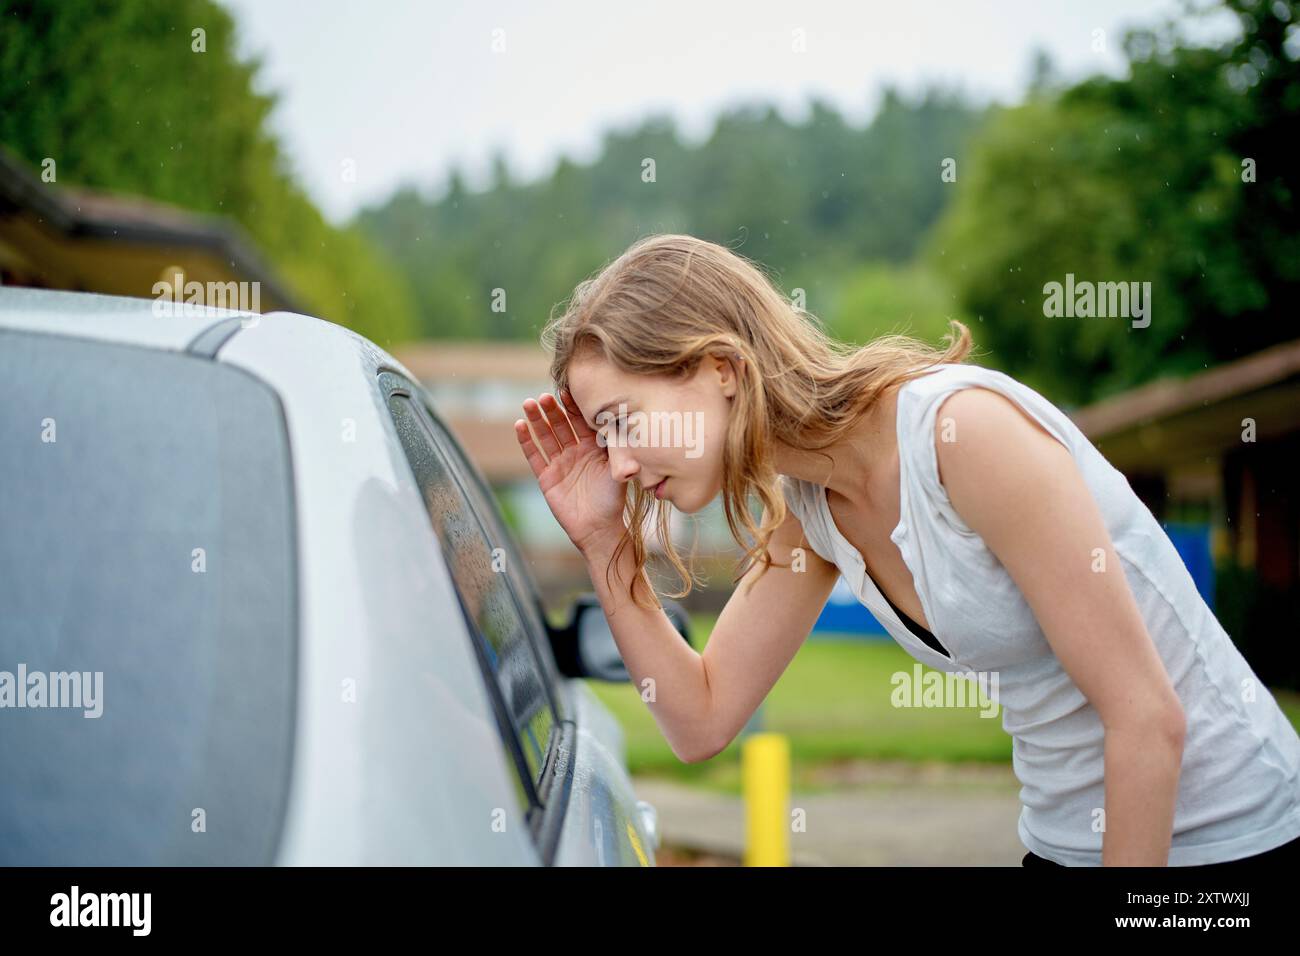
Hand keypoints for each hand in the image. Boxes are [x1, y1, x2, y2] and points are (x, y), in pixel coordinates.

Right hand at [515, 388, 625, 553]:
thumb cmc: (613, 500)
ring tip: (529, 403)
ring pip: (545, 436)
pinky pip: (534, 455)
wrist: (599, 529)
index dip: (573, 407)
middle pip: (560, 425)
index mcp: (593, 447)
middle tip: (545, 396)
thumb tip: (630, 429)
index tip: (566, 391)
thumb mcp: (620, 471)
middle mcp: (575, 452)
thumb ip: (621, 451)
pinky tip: (520, 425)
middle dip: (552, 410)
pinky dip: (526, 440)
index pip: (580, 421)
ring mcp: (559, 463)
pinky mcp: (546, 477)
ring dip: (537, 419)